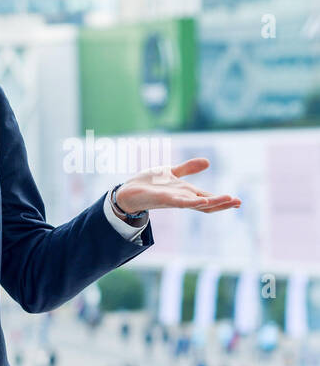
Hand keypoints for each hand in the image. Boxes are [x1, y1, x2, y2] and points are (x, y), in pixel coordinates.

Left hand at [115, 158, 240, 214]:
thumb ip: (188, 168)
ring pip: (196, 203)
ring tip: (229, 200)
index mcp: (186, 192)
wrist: (126, 191)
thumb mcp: (170, 172)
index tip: (239, 201)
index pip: (208, 197)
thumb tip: (208, 162)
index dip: (223, 200)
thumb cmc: (148, 184)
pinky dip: (192, 201)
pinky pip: (180, 202)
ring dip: (212, 202)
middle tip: (239, 202)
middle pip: (206, 203)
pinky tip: (202, 200)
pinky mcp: (162, 199)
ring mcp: (173, 200)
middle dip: (223, 203)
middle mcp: (182, 198)